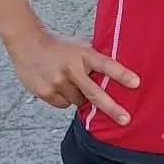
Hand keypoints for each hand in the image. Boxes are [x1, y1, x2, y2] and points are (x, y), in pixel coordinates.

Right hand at [6, 31, 138, 125]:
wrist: (27, 43)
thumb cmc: (59, 45)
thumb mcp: (80, 45)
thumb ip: (95, 56)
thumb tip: (118, 65)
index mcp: (84, 54)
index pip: (107, 65)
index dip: (122, 75)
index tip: (136, 83)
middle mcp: (71, 69)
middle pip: (94, 93)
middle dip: (111, 108)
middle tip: (125, 119)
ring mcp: (58, 82)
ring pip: (78, 101)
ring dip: (79, 96)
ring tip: (69, 81)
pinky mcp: (46, 92)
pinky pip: (63, 104)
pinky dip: (64, 98)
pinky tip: (57, 85)